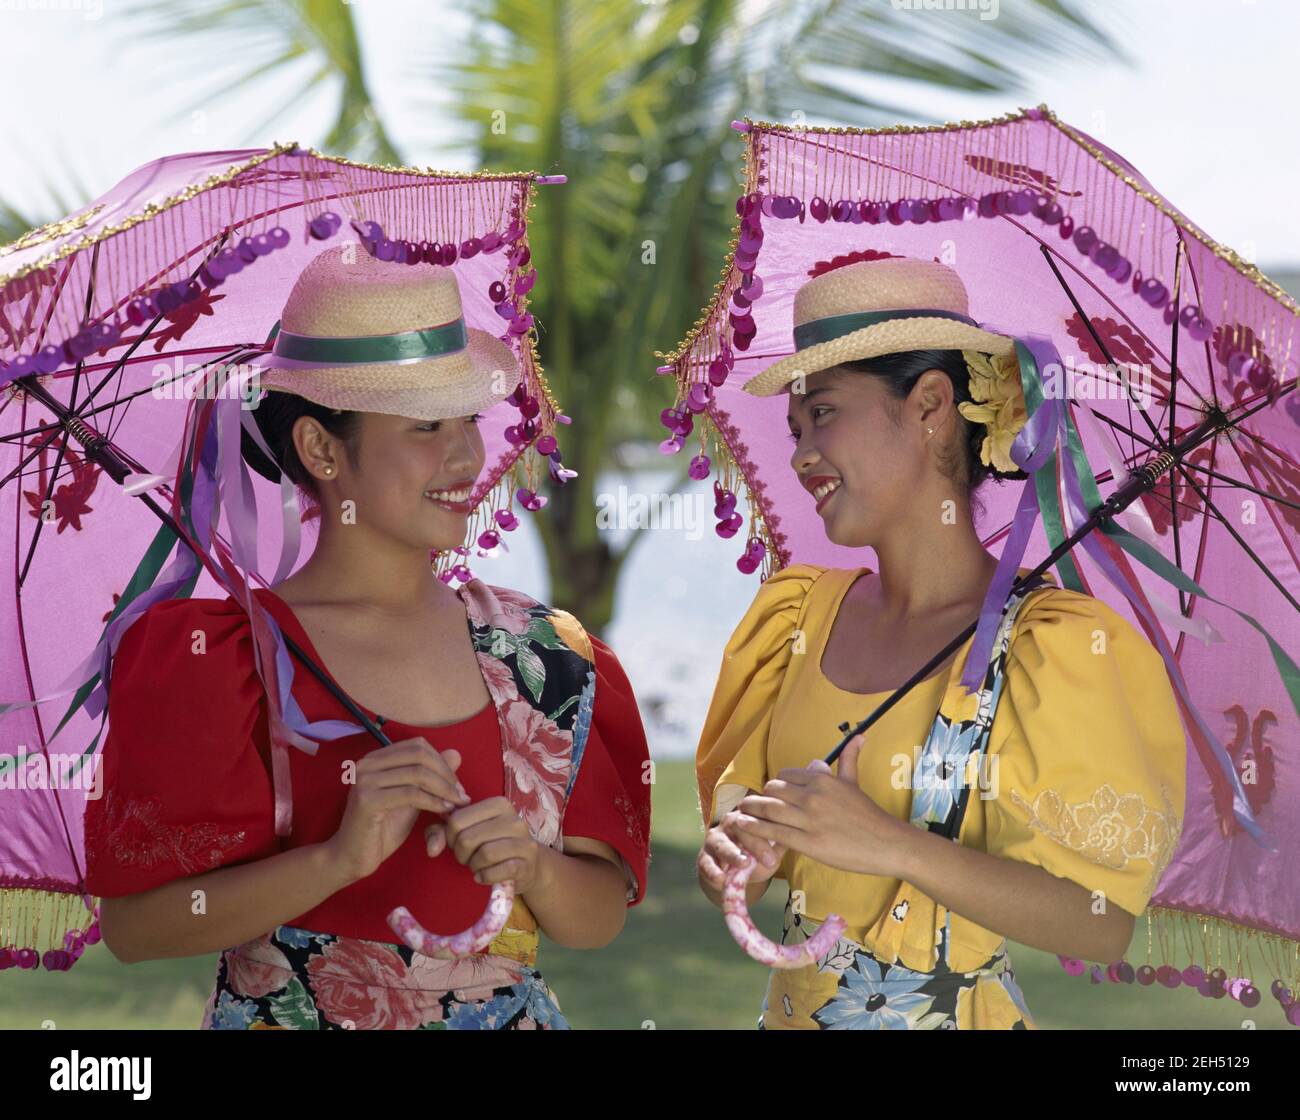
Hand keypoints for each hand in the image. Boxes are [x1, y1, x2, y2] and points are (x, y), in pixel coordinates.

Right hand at [324, 737, 469, 883]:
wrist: (352, 857)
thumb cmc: (381, 830)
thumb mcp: (412, 800)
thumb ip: (430, 777)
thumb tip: (456, 753)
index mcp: (375, 759)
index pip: (417, 746)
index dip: (442, 762)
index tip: (457, 785)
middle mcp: (367, 764)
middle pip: (420, 755)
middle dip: (446, 774)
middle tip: (461, 795)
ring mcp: (365, 780)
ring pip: (418, 773)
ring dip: (444, 789)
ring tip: (456, 804)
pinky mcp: (367, 800)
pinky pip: (411, 794)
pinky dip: (433, 801)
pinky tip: (443, 811)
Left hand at [443, 796, 544, 894]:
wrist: (528, 865)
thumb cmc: (492, 845)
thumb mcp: (467, 832)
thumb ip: (441, 832)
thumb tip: (432, 849)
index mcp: (497, 804)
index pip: (456, 820)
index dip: (450, 838)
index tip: (458, 844)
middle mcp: (513, 818)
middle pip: (467, 838)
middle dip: (461, 854)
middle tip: (468, 858)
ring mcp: (523, 840)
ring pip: (484, 854)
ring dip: (473, 866)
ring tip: (477, 866)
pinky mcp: (526, 863)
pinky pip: (497, 871)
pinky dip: (484, 877)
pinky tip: (484, 876)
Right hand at [698, 807, 786, 890]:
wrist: (731, 872)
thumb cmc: (755, 856)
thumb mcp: (771, 850)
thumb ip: (780, 845)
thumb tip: (797, 838)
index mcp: (747, 817)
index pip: (758, 817)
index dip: (769, 831)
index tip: (782, 850)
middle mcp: (729, 823)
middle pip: (740, 827)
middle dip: (756, 844)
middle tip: (769, 861)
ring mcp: (715, 839)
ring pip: (722, 843)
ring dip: (733, 854)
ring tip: (743, 864)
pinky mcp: (704, 857)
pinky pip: (706, 862)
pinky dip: (713, 871)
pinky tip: (721, 879)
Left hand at [733, 735, 915, 877]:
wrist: (886, 843)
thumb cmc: (869, 815)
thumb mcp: (855, 783)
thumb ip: (849, 760)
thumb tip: (859, 735)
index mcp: (822, 780)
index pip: (786, 775)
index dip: (776, 784)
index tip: (771, 792)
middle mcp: (813, 796)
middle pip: (773, 790)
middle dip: (760, 796)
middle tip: (750, 803)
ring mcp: (809, 819)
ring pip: (768, 809)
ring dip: (750, 810)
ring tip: (739, 812)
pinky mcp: (807, 843)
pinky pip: (773, 832)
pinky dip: (755, 828)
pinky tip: (744, 826)